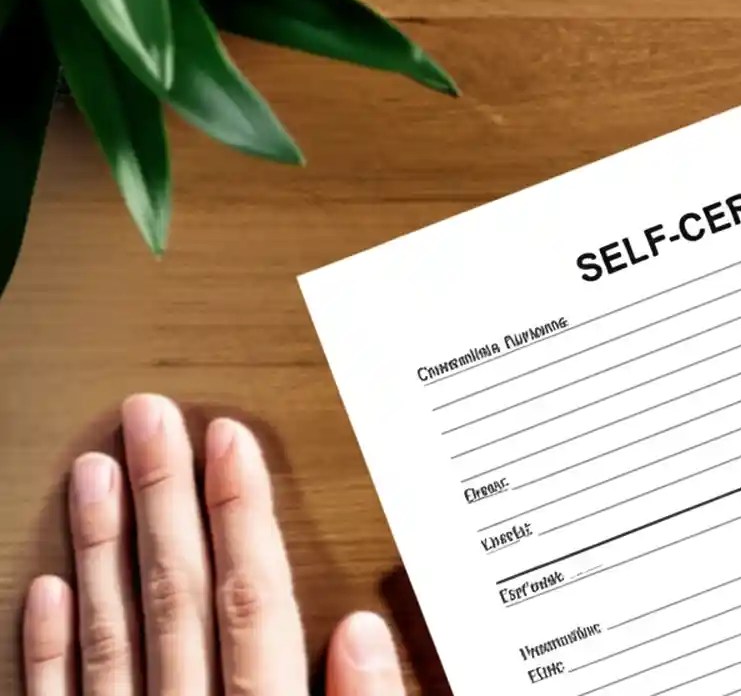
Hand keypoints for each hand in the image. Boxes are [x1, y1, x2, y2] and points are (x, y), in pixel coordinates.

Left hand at [22, 394, 408, 694]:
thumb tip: (365, 633)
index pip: (253, 601)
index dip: (243, 515)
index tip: (231, 444)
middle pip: (178, 597)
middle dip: (167, 498)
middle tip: (150, 422)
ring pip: (112, 633)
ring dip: (105, 547)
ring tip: (96, 470)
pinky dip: (51, 645)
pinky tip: (49, 586)